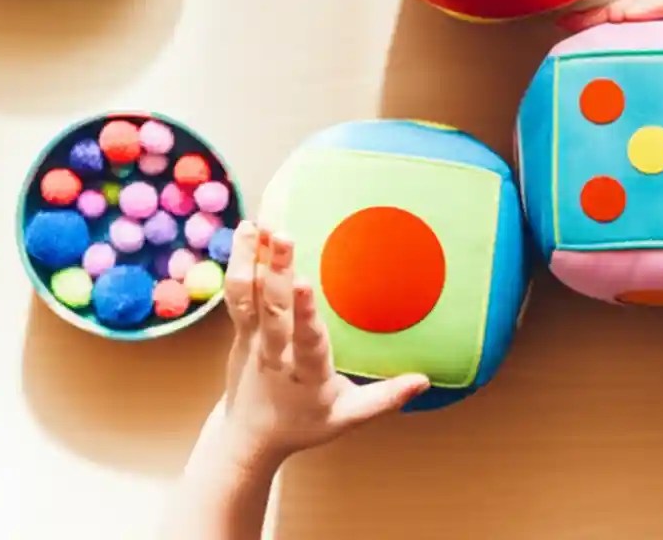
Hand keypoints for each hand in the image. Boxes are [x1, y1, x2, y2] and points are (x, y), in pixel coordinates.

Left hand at [211, 222, 429, 466]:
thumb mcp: (348, 417)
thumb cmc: (303, 423)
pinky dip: (240, 263)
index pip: (306, 341)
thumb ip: (385, 398)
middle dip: (276, 271)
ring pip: (247, 298)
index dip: (304, 312)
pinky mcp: (240, 330)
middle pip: (272, 311)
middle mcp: (274, 354)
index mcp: (305, 375)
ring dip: (250, 260)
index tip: (303, 282)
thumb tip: (424, 381)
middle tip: (282, 235)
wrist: (248, 437)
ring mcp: (252, 340)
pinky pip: (238, 295)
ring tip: (254, 225)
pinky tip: (246, 233)